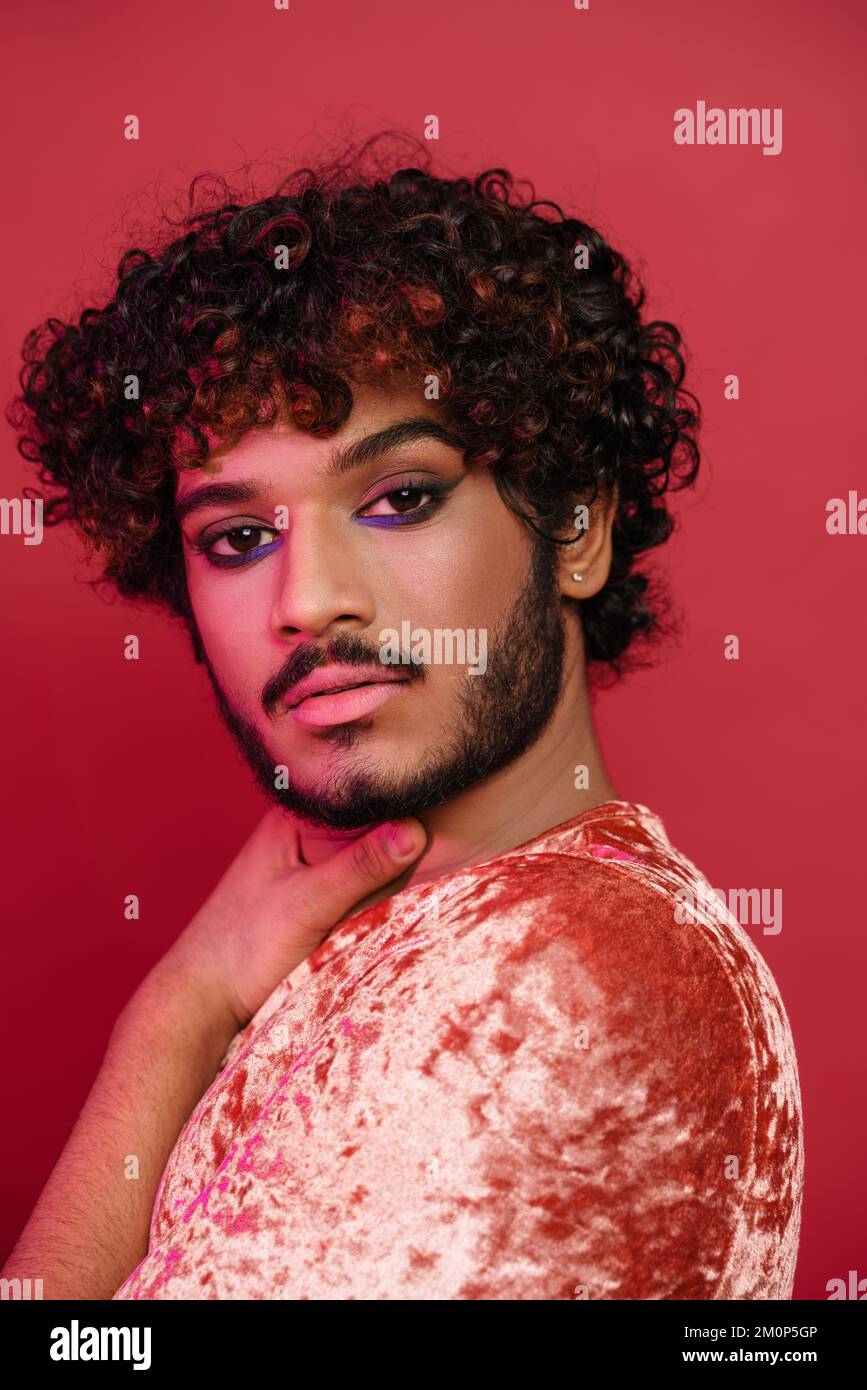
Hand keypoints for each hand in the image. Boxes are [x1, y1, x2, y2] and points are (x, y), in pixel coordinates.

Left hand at [159, 807, 426, 1035]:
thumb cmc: (243, 947)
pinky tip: (415, 887)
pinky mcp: (325, 897)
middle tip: (455, 834)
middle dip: (409, 832)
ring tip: (445, 857)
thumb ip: (360, 867)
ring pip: (376, 856)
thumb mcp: (308, 904)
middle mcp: (309, 834)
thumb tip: (416, 830)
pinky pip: (368, 884)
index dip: (405, 798)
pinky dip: (388, 889)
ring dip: (401, 865)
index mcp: (296, 818)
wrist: (206, 1000)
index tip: (452, 802)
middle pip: (374, 823)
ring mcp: (318, 866)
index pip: (363, 795)